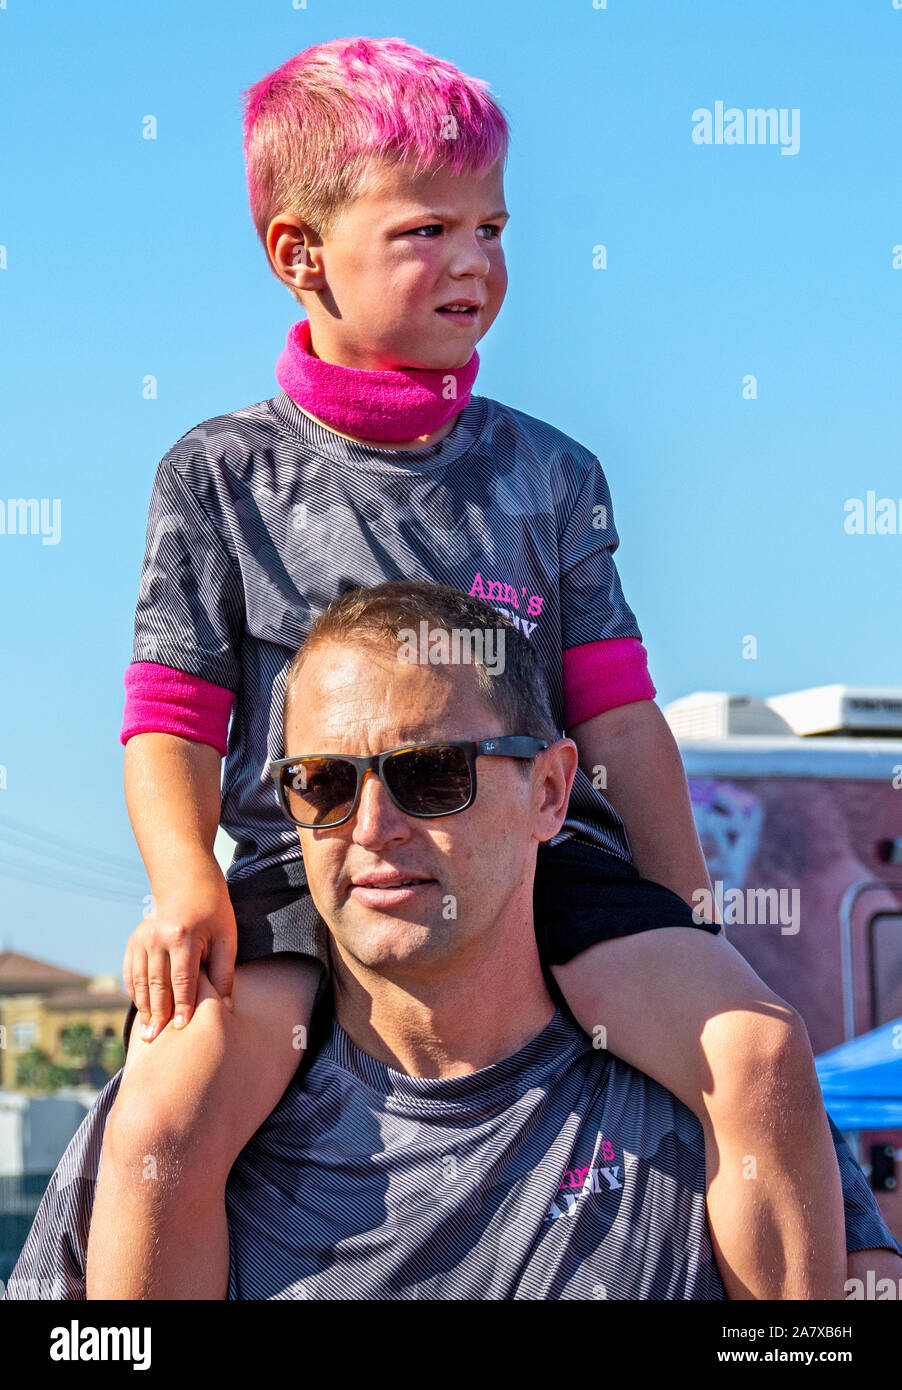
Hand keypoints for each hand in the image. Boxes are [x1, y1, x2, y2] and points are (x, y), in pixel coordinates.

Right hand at [123, 870, 236, 1039]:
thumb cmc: (213, 910)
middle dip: (158, 1015)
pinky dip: (135, 992)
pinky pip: (131, 973)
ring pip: (141, 982)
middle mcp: (156, 938)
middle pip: (157, 985)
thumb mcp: (226, 937)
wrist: (186, 881)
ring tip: (147, 1034)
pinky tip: (141, 1010)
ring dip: (144, 1009)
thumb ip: (224, 972)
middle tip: (157, 1040)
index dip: (183, 1006)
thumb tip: (226, 1006)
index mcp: (182, 936)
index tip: (183, 1029)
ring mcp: (141, 939)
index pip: (182, 980)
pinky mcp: (134, 941)